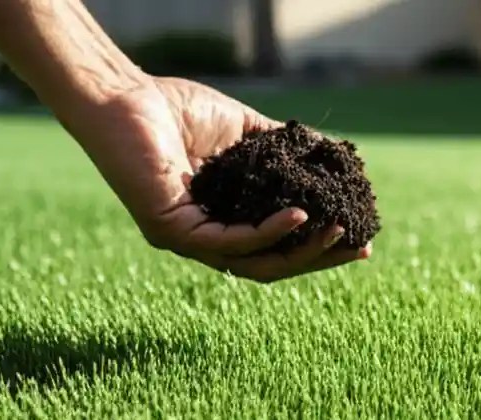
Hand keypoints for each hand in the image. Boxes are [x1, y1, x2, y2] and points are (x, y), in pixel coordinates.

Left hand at [62, 75, 369, 282]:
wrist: (122, 94)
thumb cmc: (173, 109)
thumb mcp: (242, 131)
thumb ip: (279, 148)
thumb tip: (327, 154)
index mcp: (220, 219)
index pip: (276, 246)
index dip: (317, 246)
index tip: (357, 239)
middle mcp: (203, 238)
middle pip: (272, 264)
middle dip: (319, 259)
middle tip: (359, 249)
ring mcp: (186, 239)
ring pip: (254, 263)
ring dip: (301, 252)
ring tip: (337, 232)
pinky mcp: (171, 230)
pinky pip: (228, 243)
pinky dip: (268, 234)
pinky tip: (298, 218)